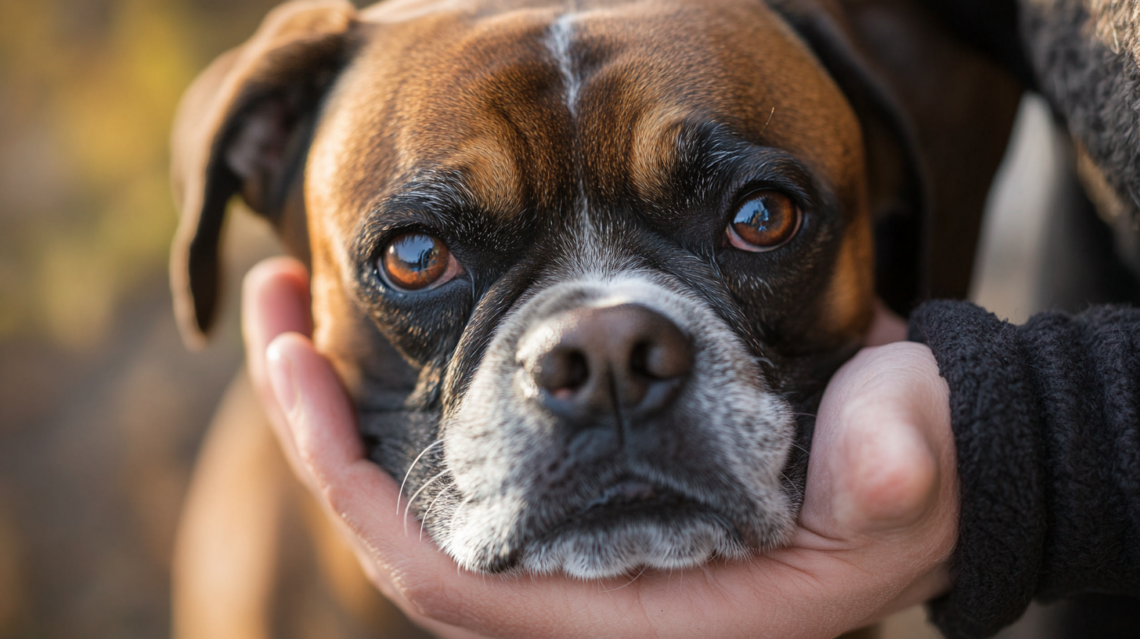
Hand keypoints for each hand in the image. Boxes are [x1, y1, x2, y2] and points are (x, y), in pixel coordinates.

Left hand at [243, 256, 957, 638]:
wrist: (911, 450)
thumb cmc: (903, 467)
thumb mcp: (905, 465)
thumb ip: (891, 468)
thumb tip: (883, 459)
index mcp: (644, 609)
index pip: (458, 585)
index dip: (363, 496)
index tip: (304, 378)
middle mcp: (592, 584)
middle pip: (407, 537)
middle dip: (325, 435)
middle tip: (279, 314)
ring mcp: (583, 538)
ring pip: (424, 502)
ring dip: (352, 415)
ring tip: (300, 313)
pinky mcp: (590, 489)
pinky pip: (465, 470)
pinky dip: (409, 411)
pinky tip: (381, 342)